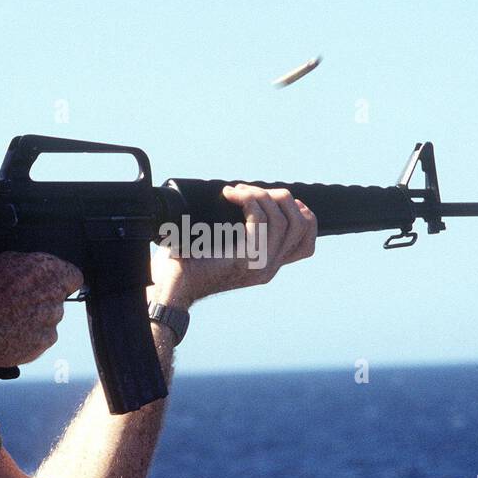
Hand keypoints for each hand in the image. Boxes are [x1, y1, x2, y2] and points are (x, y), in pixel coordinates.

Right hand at [0, 252, 82, 365]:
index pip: (72, 274)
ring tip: (7, 320)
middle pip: (58, 297)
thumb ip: (13, 262)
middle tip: (18, 303)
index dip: (61, 279)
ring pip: (50, 317)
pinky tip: (9, 335)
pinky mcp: (45, 341)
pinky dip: (30, 337)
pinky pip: (42, 337)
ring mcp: (51, 318)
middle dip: (43, 299)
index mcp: (42, 267)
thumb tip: (18, 263)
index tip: (50, 284)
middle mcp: (52, 292)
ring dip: (35, 319)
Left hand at [150, 184, 316, 305]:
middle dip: (281, 198)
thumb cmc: (187, 263)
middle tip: (249, 190)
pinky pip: (260, 220)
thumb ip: (239, 232)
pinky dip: (248, 200)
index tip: (281, 199)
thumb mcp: (221, 246)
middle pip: (301, 226)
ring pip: (283, 220)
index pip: (307, 245)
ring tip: (237, 192)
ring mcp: (261, 265)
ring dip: (261, 196)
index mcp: (267, 267)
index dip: (305, 216)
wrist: (170, 287)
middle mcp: (269, 269)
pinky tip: (229, 195)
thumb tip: (243, 198)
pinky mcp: (246, 258)